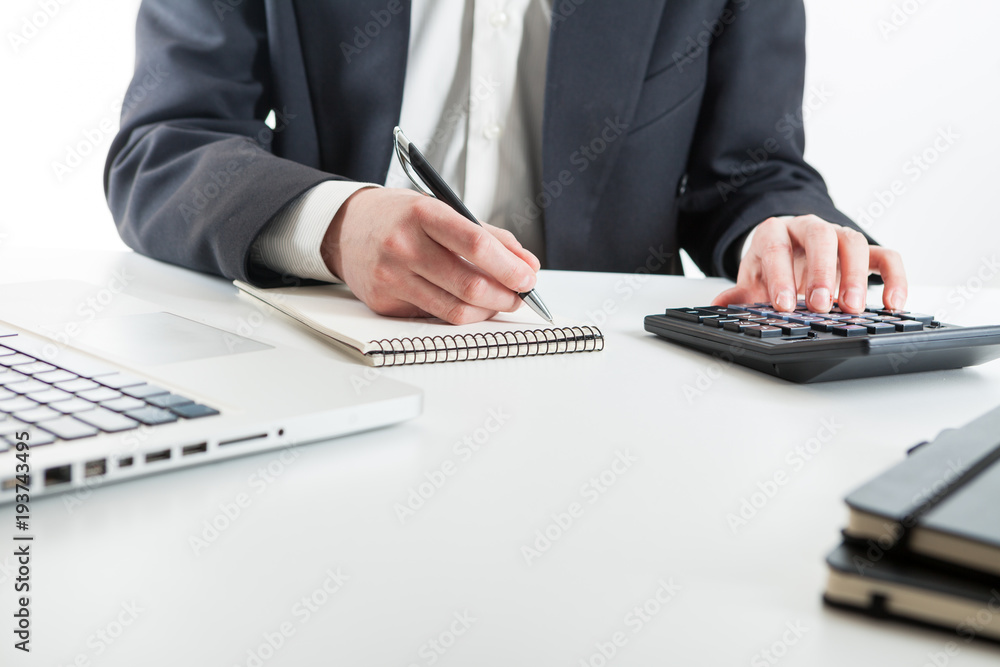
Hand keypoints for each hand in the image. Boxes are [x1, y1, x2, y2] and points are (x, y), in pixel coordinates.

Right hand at [320, 188, 539, 323]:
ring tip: (500, 301)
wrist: (345, 228)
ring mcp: (391, 277)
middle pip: (469, 285)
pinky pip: (434, 316)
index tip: (529, 276)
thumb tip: (526, 265)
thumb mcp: (441, 209)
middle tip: (521, 294)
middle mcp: (403, 246)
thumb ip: (488, 235)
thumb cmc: (400, 217)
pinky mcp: (384, 303)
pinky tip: (466, 302)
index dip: (509, 266)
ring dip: (488, 310)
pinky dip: (459, 313)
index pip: (475, 243)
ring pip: (455, 310)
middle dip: (506, 295)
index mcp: (422, 213)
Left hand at [712, 215, 906, 313]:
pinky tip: (894, 303)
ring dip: (855, 276)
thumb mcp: (752, 277)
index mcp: (775, 232)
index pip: (777, 249)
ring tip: (852, 309)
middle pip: (820, 238)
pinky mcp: (863, 250)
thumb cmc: (771, 265)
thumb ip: (738, 294)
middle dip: (821, 272)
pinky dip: (895, 277)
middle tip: (820, 305)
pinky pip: (886, 256)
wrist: (788, 247)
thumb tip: (720, 305)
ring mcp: (838, 235)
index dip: (781, 276)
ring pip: (853, 242)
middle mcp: (808, 228)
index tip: (782, 304)